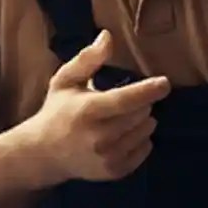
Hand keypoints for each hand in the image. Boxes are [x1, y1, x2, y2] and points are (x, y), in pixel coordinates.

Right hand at [23, 30, 170, 183]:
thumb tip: (107, 36)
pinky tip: (124, 134)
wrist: (43, 154)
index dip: (149, 90)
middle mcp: (100, 137)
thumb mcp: (65, 80)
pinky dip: (141, 139)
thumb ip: (88, 59)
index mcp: (88, 111)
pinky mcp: (115, 171)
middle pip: (142, 114)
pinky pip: (145, 149)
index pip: (127, 100)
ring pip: (146, 131)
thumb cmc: (57, 111)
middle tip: (124, 102)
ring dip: (143, 120)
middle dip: (141, 103)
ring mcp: (108, 157)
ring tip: (122, 118)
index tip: (165, 82)